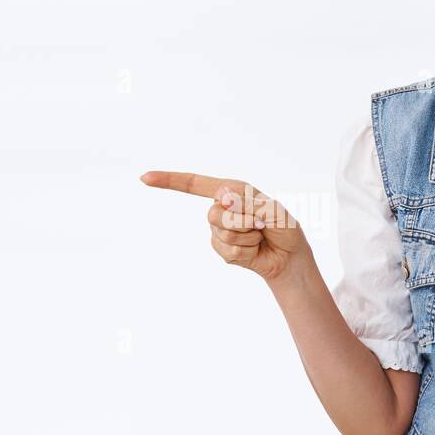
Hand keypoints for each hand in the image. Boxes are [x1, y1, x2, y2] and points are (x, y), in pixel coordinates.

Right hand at [139, 170, 310, 283]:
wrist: (289, 256)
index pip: (195, 183)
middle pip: (213, 214)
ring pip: (223, 233)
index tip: (144, 178)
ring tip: (259, 236)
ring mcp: (220, 230)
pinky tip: (255, 249)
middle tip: (260, 224)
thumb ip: (246, 203)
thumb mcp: (271, 209)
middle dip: (241, 221)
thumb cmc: (283, 227)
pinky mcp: (222, 250)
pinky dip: (247, 250)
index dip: (169, 180)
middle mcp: (222, 208)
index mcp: (231, 190)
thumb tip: (220, 198)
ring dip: (247, 236)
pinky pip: (228, 250)